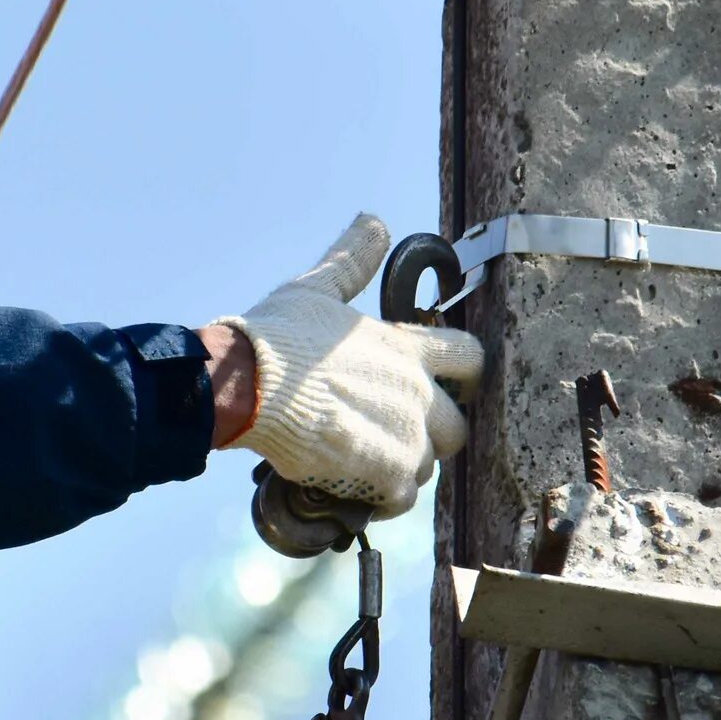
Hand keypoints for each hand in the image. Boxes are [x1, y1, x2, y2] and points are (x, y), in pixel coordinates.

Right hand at [213, 214, 483, 518]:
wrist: (248, 386)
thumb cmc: (277, 336)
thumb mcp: (317, 287)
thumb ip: (352, 259)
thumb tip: (372, 220)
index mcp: (407, 348)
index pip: (472, 358)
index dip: (465, 376)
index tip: (449, 387)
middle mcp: (418, 394)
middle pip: (458, 427)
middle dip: (432, 435)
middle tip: (395, 435)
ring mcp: (407, 439)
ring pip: (427, 466)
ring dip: (401, 466)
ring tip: (362, 459)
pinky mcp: (385, 477)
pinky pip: (402, 498)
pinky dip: (382, 498)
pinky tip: (353, 485)